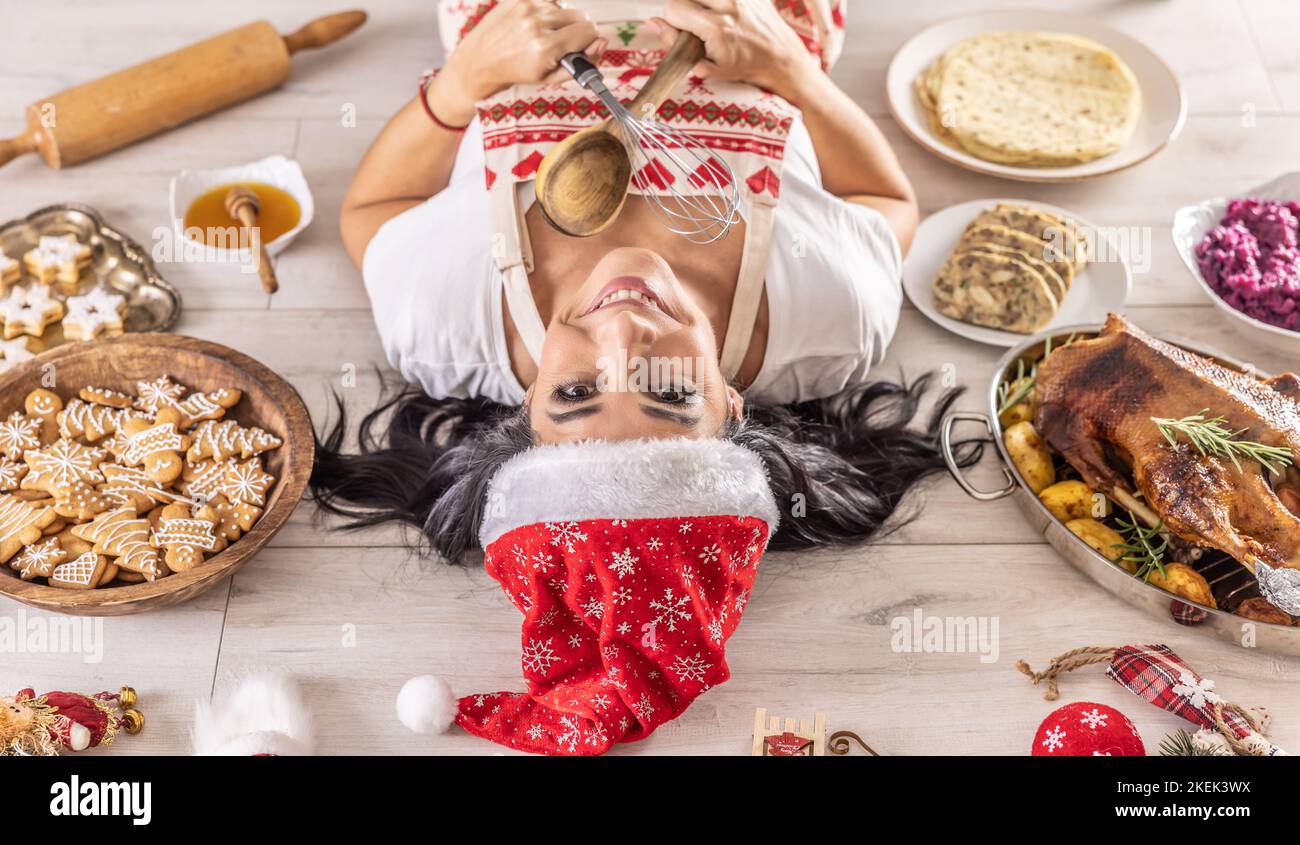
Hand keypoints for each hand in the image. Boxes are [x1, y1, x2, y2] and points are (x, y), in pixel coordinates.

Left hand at [428, 0, 603, 124]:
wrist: (480, 61)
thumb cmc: (515, 73)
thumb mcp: (550, 78)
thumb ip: (582, 63)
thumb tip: (603, 43)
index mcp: (545, 48)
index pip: (589, 31)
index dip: (591, 41)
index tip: (584, 49)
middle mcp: (536, 24)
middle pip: (581, 16)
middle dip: (578, 31)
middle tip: (564, 45)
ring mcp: (527, 8)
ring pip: (565, 8)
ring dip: (562, 21)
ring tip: (545, 36)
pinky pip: (548, 1)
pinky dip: (547, 13)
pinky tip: (535, 26)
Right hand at [651, 0, 819, 100]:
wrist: (780, 57)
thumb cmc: (743, 66)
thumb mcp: (706, 67)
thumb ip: (675, 45)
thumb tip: (651, 22)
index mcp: (716, 28)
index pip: (673, 8)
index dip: (672, 21)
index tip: (683, 32)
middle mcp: (729, 5)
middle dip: (683, 7)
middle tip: (695, 24)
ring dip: (698, 2)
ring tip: (707, 16)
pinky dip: (714, 1)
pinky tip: (722, 11)